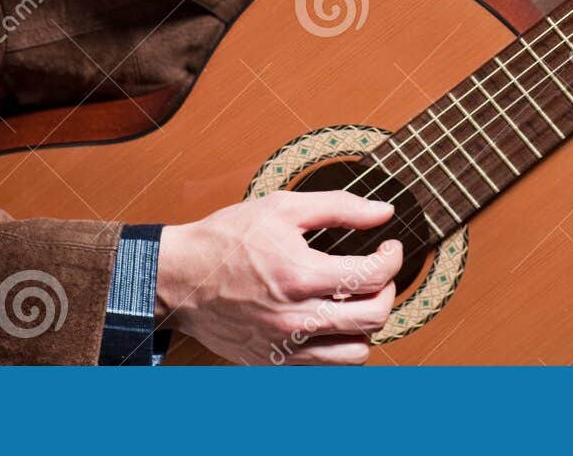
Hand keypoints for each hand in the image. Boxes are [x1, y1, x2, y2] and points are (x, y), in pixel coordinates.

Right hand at [156, 189, 402, 364]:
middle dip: (387, 290)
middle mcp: (295, 318)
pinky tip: (333, 319)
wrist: (180, 277)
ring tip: (356, 300)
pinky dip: (341, 345)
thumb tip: (384, 211)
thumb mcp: (283, 207)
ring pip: (357, 352)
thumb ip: (340, 207)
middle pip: (373, 318)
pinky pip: (328, 366)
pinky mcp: (274, 361)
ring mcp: (285, 346)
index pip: (371, 277)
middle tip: (378, 272)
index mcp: (299, 275)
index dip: (392, 259)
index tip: (389, 248)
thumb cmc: (228, 238)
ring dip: (367, 324)